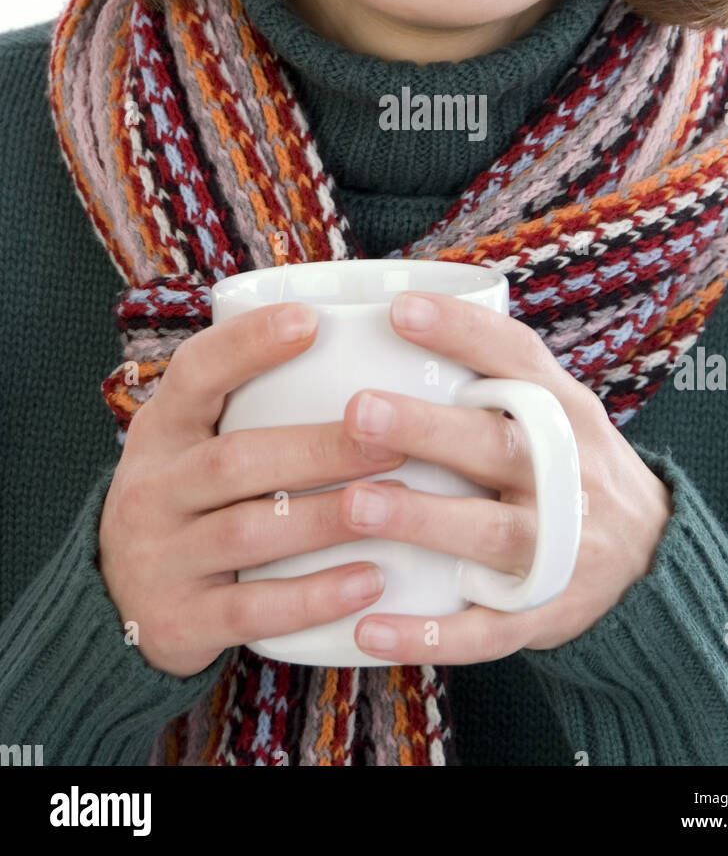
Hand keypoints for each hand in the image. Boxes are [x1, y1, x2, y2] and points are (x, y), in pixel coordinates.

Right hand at [97, 302, 408, 676]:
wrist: (117, 605)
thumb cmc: (189, 501)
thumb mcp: (193, 442)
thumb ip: (250, 402)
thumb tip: (359, 342)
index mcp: (163, 430)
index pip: (195, 372)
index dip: (249, 344)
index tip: (312, 322)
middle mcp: (153, 489)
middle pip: (237, 460)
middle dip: (321, 448)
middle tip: (394, 437)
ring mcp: (161, 558)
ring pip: (247, 533)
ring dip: (326, 519)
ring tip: (393, 506)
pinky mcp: (180, 621)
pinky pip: (251, 609)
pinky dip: (313, 596)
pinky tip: (369, 581)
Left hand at [341, 289, 673, 663]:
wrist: (652, 562)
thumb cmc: (570, 467)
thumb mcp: (557, 411)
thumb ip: (494, 375)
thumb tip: (390, 313)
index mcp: (565, 412)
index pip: (517, 358)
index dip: (461, 331)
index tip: (399, 310)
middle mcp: (567, 474)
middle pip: (496, 445)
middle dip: (427, 429)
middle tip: (357, 410)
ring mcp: (559, 546)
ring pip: (489, 533)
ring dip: (423, 520)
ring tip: (355, 505)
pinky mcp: (544, 611)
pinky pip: (486, 630)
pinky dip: (429, 634)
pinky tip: (369, 627)